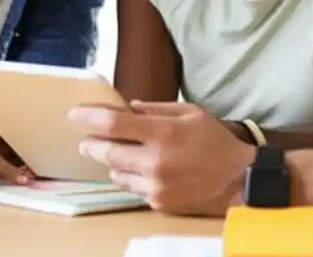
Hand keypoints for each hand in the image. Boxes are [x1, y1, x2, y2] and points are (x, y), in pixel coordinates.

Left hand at [68, 101, 255, 215]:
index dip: (89, 118)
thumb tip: (128, 108)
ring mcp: (155, 186)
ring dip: (114, 164)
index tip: (74, 114)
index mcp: (163, 134)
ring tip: (123, 155)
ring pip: (117, 174)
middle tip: (87, 140)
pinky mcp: (158, 203)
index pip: (113, 125)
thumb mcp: (191, 114)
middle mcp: (154, 162)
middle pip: (106, 153)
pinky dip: (133, 178)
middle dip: (92, 145)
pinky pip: (134, 189)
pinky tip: (145, 171)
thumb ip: (156, 109)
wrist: (239, 181)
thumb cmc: (215, 142)